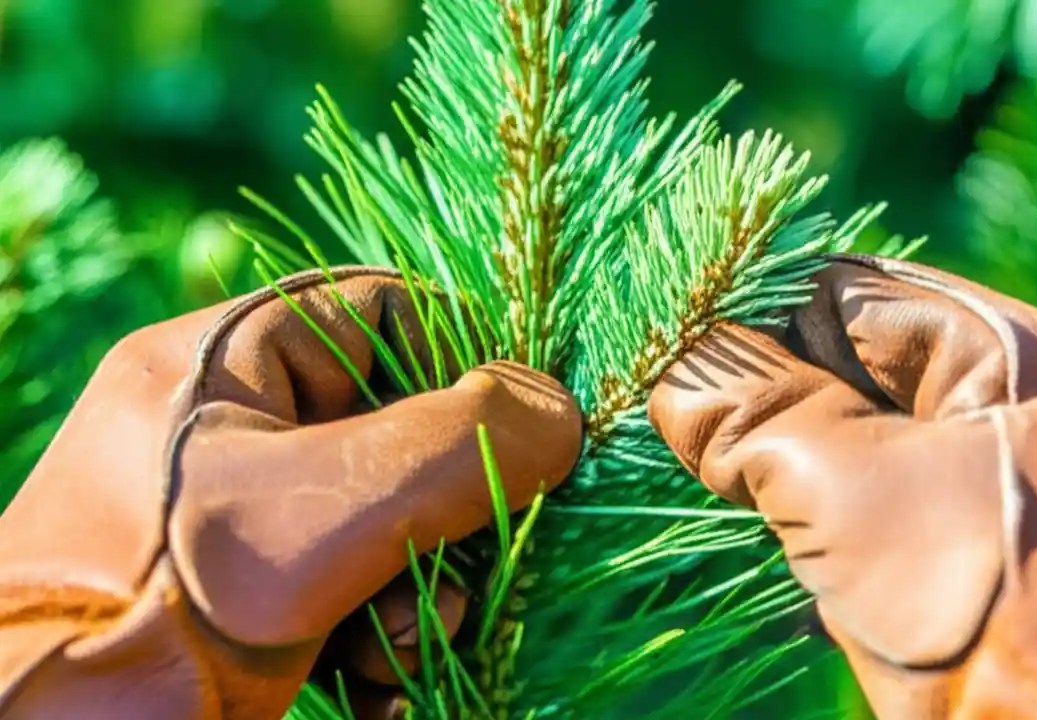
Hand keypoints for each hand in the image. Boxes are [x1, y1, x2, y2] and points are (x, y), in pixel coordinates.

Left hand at [0, 267, 582, 718]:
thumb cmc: (157, 617)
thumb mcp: (317, 519)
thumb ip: (453, 450)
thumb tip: (563, 410)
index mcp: (225, 364)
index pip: (387, 316)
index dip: (468, 373)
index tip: (519, 451)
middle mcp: (236, 427)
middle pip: (404, 432)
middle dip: (446, 520)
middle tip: (451, 582)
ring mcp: (243, 516)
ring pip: (393, 522)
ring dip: (425, 594)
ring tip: (404, 652)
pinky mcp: (252, 595)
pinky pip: (357, 586)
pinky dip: (387, 639)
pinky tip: (382, 688)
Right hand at [649, 255, 1036, 718]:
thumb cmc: (979, 608)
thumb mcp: (845, 491)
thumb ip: (748, 412)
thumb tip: (669, 367)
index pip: (866, 297)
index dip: (766, 316)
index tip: (685, 347)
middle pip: (874, 371)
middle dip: (781, 398)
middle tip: (698, 424)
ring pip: (885, 444)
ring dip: (807, 464)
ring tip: (736, 483)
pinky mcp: (1017, 562)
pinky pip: (911, 505)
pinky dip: (848, 515)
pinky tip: (802, 540)